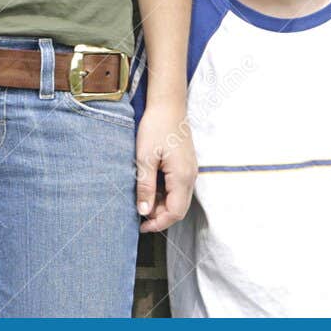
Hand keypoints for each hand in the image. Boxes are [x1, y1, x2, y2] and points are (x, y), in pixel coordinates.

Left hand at [134, 100, 195, 233]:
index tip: (141, 225)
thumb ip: (145, 187)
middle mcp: (191, 176)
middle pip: (179, 209)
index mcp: (182, 176)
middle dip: (159, 216)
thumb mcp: (145, 158)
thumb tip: (144, 211)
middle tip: (139, 211)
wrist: (168, 104)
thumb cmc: (156, 127)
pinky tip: (151, 185)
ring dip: (162, 204)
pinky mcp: (187, 165)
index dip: (158, 223)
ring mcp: (191, 170)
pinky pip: (179, 187)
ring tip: (142, 197)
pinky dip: (166, 193)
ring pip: (179, 199)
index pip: (175, 213)